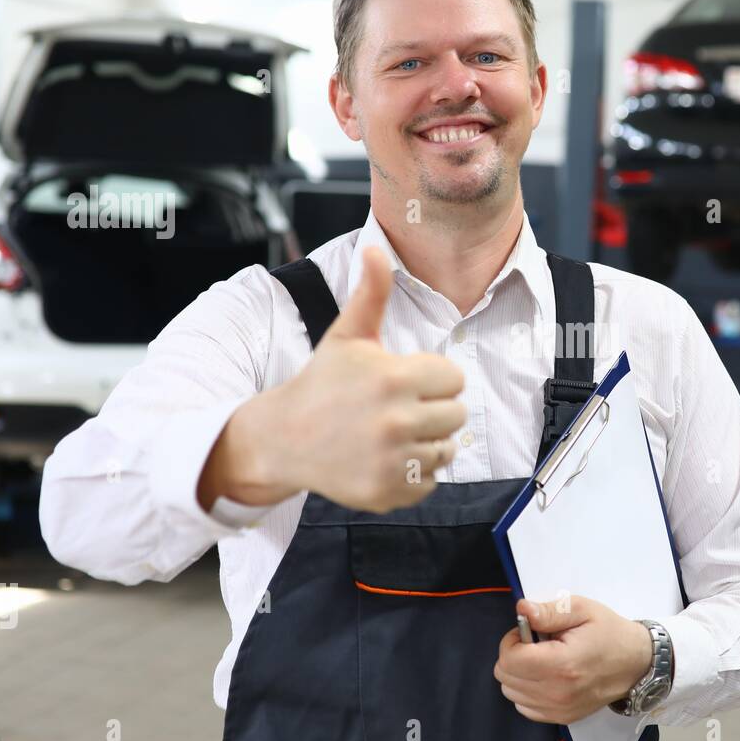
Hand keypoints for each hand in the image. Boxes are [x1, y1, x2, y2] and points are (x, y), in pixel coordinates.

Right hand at [200, 246, 467, 513]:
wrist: (283, 439)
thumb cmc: (322, 383)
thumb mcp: (347, 336)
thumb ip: (372, 294)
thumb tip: (377, 248)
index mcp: (394, 379)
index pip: (454, 379)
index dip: (433, 379)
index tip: (404, 382)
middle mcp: (396, 421)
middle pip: (456, 416)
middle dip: (433, 411)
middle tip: (397, 409)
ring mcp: (392, 461)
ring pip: (446, 451)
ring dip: (426, 443)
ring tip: (391, 434)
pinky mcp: (388, 492)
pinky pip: (429, 482)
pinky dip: (413, 475)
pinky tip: (385, 459)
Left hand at [494, 595, 654, 724]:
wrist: (636, 663)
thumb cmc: (609, 632)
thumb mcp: (582, 609)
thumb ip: (549, 610)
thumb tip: (522, 609)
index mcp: (562, 664)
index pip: (509, 660)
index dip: (512, 640)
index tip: (529, 631)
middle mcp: (558, 693)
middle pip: (505, 677)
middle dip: (513, 655)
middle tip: (536, 643)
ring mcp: (559, 710)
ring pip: (511, 693)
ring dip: (519, 673)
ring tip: (542, 659)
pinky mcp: (562, 718)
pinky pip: (524, 707)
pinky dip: (527, 691)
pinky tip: (544, 676)